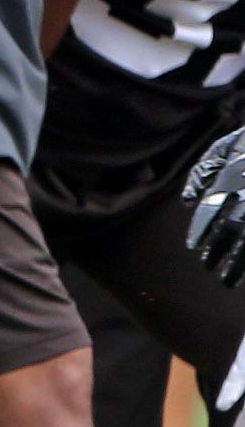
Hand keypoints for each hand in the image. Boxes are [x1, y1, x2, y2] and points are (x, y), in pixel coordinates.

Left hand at [185, 125, 244, 284]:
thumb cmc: (243, 145)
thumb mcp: (220, 152)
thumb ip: (201, 176)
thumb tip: (187, 203)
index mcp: (230, 182)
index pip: (210, 212)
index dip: (200, 231)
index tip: (194, 247)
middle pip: (229, 230)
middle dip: (217, 251)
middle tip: (207, 267)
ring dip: (237, 264)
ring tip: (228, 281)